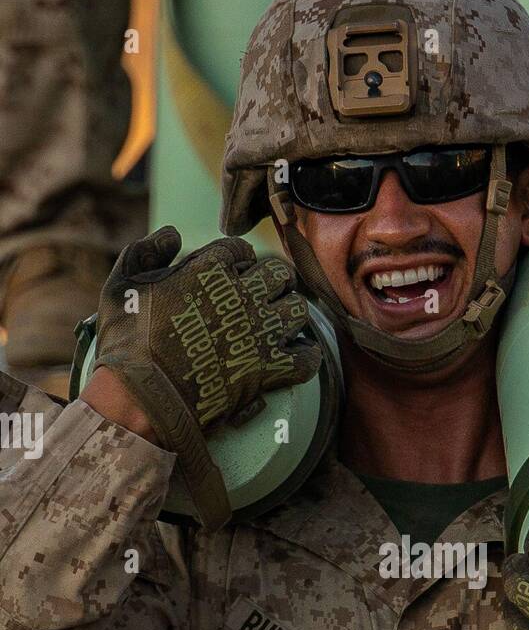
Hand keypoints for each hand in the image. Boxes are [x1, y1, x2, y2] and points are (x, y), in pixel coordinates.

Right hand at [94, 226, 321, 529]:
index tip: (232, 273)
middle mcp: (241, 295)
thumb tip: (173, 234)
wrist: (143, 395)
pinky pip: (306, 358)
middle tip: (266, 294)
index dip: (237, 260)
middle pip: (280, 273)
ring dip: (291, 315)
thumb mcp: (122, 283)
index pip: (239, 250)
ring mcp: (258, 331)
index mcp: (209, 268)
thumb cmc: (127, 340)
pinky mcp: (268, 369)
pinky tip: (298, 355)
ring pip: (298, 310)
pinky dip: (307, 357)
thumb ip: (146, 250)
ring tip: (280, 324)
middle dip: (275, 280)